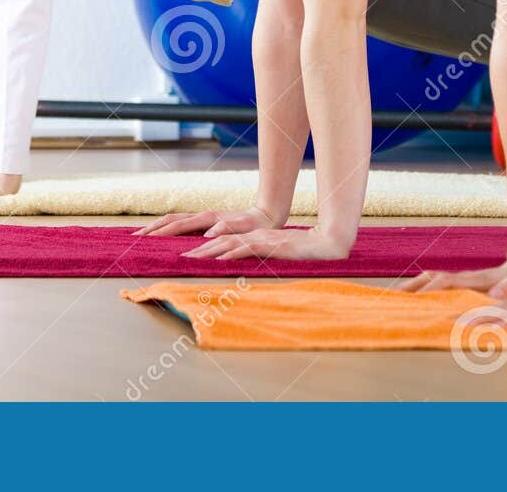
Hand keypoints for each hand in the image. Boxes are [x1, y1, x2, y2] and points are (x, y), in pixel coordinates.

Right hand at [137, 206, 279, 237]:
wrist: (265, 216)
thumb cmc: (253, 226)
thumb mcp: (242, 229)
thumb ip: (226, 230)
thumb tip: (208, 235)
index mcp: (207, 219)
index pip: (177, 225)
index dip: (160, 232)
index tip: (144, 238)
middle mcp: (202, 216)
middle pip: (170, 220)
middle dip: (151, 228)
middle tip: (133, 238)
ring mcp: (203, 218)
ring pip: (174, 221)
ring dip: (157, 227)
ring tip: (141, 235)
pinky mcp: (205, 222)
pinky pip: (181, 224)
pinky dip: (168, 228)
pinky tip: (162, 235)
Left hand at [182, 226, 352, 260]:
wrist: (328, 243)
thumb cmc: (303, 252)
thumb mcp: (277, 255)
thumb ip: (261, 258)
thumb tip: (245, 270)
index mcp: (254, 237)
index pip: (224, 241)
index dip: (203, 247)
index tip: (185, 255)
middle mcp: (255, 236)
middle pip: (220, 241)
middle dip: (198, 249)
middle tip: (178, 257)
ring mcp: (263, 240)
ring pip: (229, 244)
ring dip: (208, 252)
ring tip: (190, 259)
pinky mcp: (272, 246)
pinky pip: (248, 250)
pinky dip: (231, 255)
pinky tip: (219, 261)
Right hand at [398, 257, 506, 299]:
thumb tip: (495, 295)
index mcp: (474, 279)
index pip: (446, 283)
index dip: (430, 290)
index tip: (413, 300)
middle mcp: (462, 278)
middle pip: (430, 279)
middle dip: (410, 288)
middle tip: (389, 300)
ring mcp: (459, 280)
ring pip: (428, 280)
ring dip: (410, 288)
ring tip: (390, 300)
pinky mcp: (459, 285)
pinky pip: (434, 286)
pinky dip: (418, 290)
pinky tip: (408, 301)